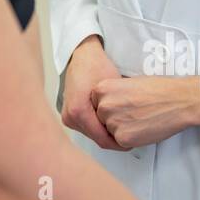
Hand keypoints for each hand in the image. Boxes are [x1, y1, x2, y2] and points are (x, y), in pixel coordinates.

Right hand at [61, 36, 125, 150]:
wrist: (83, 56)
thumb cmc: (97, 66)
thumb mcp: (113, 89)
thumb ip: (118, 112)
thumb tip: (129, 129)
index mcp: (79, 112)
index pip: (102, 139)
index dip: (119, 144)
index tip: (132, 144)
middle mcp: (70, 117)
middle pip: (96, 138)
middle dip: (114, 139)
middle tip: (130, 136)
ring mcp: (67, 117)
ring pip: (92, 134)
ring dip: (107, 134)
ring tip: (122, 128)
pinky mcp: (69, 115)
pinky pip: (87, 127)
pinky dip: (99, 127)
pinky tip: (111, 122)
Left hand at [90, 75, 199, 149]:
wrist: (179, 100)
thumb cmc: (159, 90)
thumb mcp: (128, 83)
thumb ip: (112, 94)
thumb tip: (105, 105)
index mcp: (102, 88)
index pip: (95, 104)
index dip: (109, 107)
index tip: (121, 106)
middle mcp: (104, 106)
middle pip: (100, 119)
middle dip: (114, 119)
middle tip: (133, 113)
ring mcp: (112, 123)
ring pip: (110, 131)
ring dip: (122, 129)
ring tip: (140, 119)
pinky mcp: (123, 138)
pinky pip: (120, 142)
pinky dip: (131, 138)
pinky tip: (144, 127)